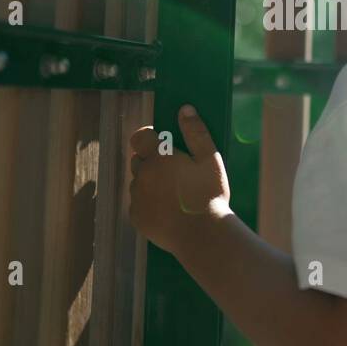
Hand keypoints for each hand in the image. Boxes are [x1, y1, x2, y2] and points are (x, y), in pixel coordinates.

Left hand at [128, 104, 231, 255]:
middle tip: (176, 172)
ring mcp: (137, 197)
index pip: (140, 136)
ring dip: (150, 183)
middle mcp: (142, 175)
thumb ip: (196, 133)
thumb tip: (185, 109)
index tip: (163, 143)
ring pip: (138, 182)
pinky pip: (138, 204)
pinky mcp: (136, 217)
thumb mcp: (210, 160)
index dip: (149, 137)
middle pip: (138, 159)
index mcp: (159, 157)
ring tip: (175, 194)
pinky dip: (149, 203)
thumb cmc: (209, 196)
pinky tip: (169, 210)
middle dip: (152, 161)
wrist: (202, 236)